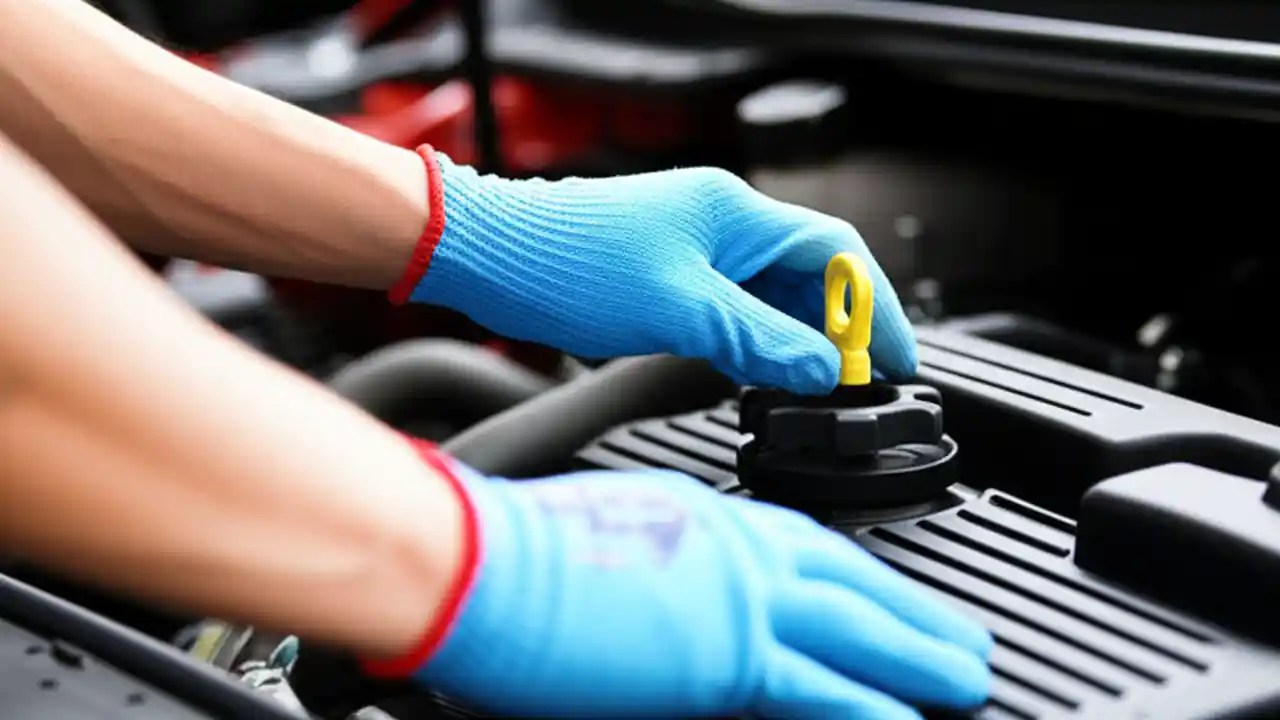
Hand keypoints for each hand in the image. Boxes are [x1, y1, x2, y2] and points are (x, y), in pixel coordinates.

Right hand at [373, 449, 991, 718]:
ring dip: (918, 651)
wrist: (483, 559)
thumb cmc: (514, 547)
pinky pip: (818, 685)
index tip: (886, 590)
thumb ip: (661, 556)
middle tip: (960, 636)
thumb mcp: (608, 531)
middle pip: (849, 577)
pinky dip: (870, 702)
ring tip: (964, 676)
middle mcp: (734, 549)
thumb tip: (673, 588)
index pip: (802, 542)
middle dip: (912, 609)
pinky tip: (907, 718)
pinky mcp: (723, 656)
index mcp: (705, 517)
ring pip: (856, 626)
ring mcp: (734, 600)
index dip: (854, 572)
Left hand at [394, 148, 915, 393]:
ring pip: (770, 296)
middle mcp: (721, 224)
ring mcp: (693, 250)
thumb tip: (825, 368)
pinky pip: (731, 309)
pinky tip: (759, 374)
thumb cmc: (569, 262)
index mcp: (736, 214)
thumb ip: (761, 341)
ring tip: (817, 389)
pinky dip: (753, 342)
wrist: (489, 254)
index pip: (837, 255)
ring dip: (796, 340)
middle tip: (861, 385)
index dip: (875, 309)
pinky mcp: (665, 277)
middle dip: (839, 330)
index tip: (898, 359)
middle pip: (808, 277)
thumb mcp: (682, 311)